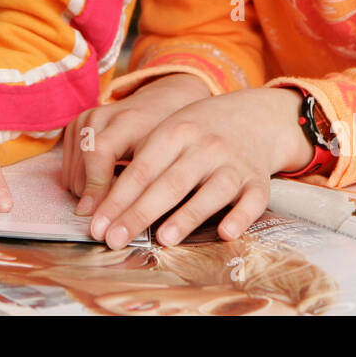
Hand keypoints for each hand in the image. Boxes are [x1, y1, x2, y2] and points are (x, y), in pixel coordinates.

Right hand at [61, 73, 210, 215]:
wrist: (159, 102)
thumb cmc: (167, 133)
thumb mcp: (164, 156)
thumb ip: (144, 184)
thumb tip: (125, 220)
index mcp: (125, 119)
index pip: (98, 155)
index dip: (96, 189)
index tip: (98, 221)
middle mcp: (97, 118)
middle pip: (81, 173)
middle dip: (96, 199)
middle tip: (119, 209)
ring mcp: (81, 122)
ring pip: (71, 177)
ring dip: (90, 193)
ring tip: (117, 189)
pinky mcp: (72, 129)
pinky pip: (69, 172)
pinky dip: (85, 182)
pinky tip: (108, 178)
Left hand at [88, 87, 312, 249]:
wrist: (255, 117)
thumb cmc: (198, 132)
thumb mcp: (169, 131)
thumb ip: (142, 163)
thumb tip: (104, 205)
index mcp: (176, 132)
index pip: (142, 169)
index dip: (118, 198)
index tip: (97, 224)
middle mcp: (205, 146)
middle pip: (170, 183)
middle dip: (140, 213)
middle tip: (114, 239)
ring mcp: (234, 163)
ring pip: (211, 191)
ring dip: (188, 216)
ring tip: (163, 239)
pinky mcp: (258, 182)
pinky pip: (252, 201)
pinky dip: (240, 217)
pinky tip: (225, 233)